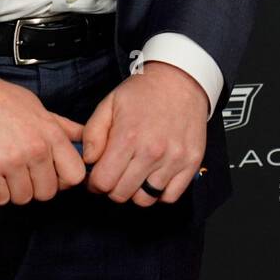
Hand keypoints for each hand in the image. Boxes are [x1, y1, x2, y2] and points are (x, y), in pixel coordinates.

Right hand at [0, 68, 86, 203]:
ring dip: (13, 189)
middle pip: (47, 192)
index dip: (64, 179)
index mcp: (49, 133)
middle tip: (21, 170)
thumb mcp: (35, 105)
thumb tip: (83, 138)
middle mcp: (34, 149)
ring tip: (3, 168)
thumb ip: (60, 126)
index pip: (75, 175)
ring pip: (23, 198)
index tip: (52, 173)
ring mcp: (10, 161)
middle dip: (35, 186)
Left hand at [80, 61, 207, 205]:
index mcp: (128, 136)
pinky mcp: (191, 164)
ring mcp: (174, 160)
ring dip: (135, 191)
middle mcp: (152, 152)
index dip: (94, 182)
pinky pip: (170, 196)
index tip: (96, 176)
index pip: (103, 182)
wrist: (179, 80)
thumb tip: (88, 161)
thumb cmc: (143, 92)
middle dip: (112, 187)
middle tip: (114, 174)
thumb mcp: (109, 104)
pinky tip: (153, 175)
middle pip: (122, 194)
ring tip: (134, 173)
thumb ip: (93, 133)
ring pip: (145, 199)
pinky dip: (159, 192)